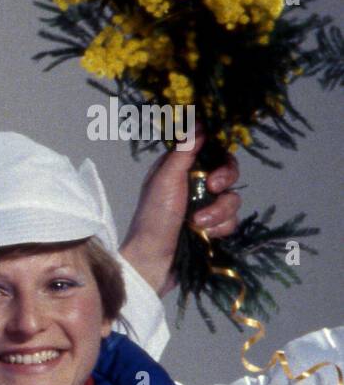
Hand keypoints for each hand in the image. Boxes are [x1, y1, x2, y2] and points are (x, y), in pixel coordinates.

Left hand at [119, 131, 240, 295]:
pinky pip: (231, 221)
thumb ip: (183, 152)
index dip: (219, 155)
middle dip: (225, 180)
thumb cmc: (153, 219)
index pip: (210, 151)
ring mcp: (203, 207)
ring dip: (218, 212)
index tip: (216, 160)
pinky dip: (220, 228)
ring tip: (198, 223)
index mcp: (177, 169)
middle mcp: (191, 185)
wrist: (153, 262)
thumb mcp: (165, 180)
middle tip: (214, 188)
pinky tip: (205, 235)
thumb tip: (198, 121)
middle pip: (227, 172)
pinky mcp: (211, 228)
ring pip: (232, 199)